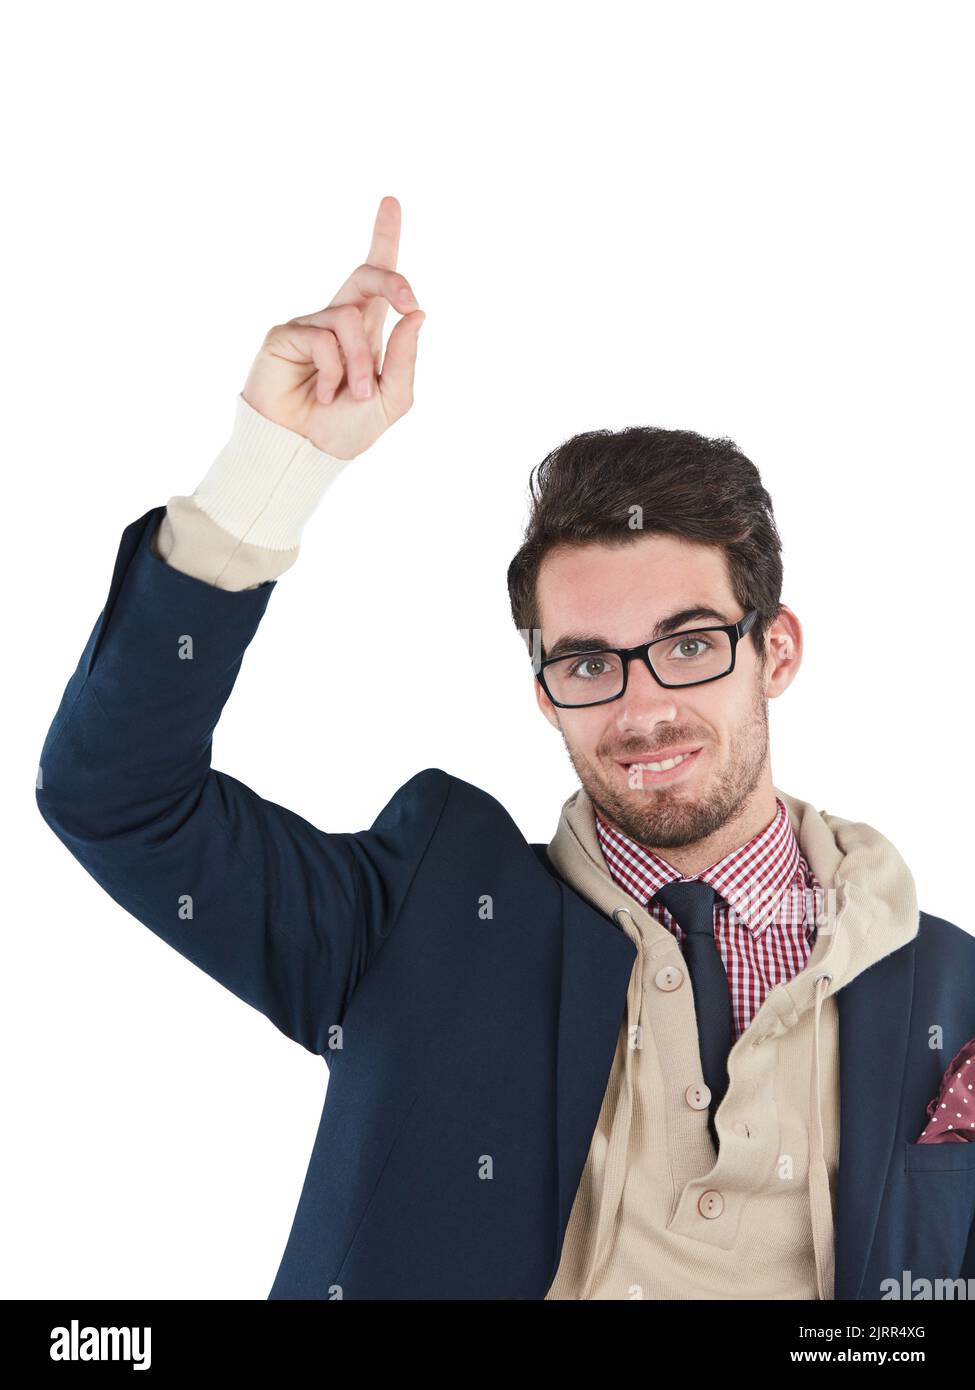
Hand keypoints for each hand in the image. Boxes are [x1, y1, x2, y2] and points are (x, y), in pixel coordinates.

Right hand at [240, 195, 424, 459]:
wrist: (303, 455)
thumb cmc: (344, 432)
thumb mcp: (392, 400)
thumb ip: (406, 359)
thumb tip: (416, 314)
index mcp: (367, 333)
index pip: (377, 280)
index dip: (383, 237)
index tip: (391, 201)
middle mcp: (338, 322)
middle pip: (367, 275)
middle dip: (393, 280)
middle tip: (409, 302)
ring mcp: (309, 325)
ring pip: (350, 318)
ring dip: (360, 363)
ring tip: (351, 394)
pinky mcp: (284, 335)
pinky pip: (322, 337)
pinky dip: (332, 369)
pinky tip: (320, 392)